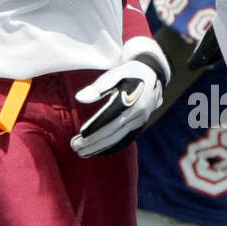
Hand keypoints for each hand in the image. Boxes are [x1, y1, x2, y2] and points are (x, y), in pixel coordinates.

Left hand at [72, 38, 169, 157]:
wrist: (152, 74)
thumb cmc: (128, 73)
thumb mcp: (114, 74)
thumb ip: (98, 87)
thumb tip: (79, 98)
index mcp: (130, 100)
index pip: (109, 118)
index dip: (95, 128)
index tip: (80, 135)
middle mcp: (137, 114)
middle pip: (112, 132)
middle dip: (93, 142)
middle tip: (74, 147)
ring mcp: (140, 121)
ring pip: (117, 139)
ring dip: (99, 148)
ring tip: (81, 152)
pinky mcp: (140, 125)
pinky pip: (124, 140)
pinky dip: (110, 147)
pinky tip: (97, 151)